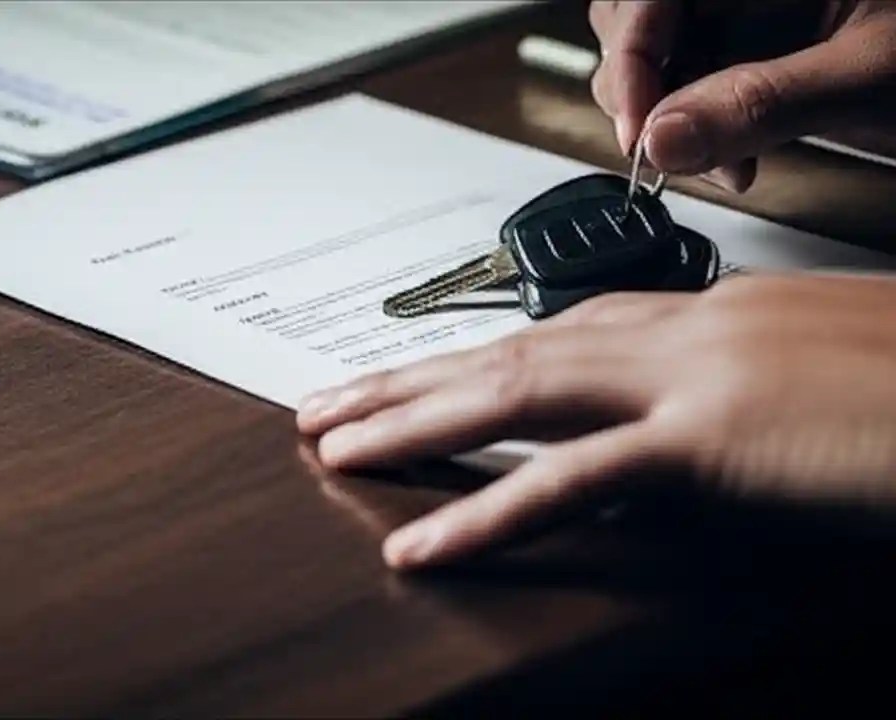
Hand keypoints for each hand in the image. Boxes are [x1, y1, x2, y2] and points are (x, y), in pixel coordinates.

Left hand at [296, 274, 895, 569]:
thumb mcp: (809, 384)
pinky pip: (575, 483)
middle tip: (327, 405)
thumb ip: (723, 402)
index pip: (559, 327)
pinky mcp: (714, 442)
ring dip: (413, 426)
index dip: (470, 354)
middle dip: (409, 380)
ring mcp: (694, 379)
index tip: (407, 374)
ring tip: (332, 451)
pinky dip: (489, 514)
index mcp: (710, 314)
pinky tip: (421, 543)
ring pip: (517, 396)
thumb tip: (657, 445)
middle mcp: (687, 329)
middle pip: (513, 349)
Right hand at [590, 1, 895, 191]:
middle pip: (634, 14)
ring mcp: (747, 4)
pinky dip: (698, 124)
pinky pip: (690, 75)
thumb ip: (762, 104)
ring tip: (726, 158)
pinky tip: (737, 154)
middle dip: (645, 86)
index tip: (640, 132)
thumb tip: (663, 139)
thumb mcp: (871, 78)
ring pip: (655, 47)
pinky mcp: (753, 39)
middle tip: (676, 147)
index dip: (634, 60)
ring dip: (668, 112)